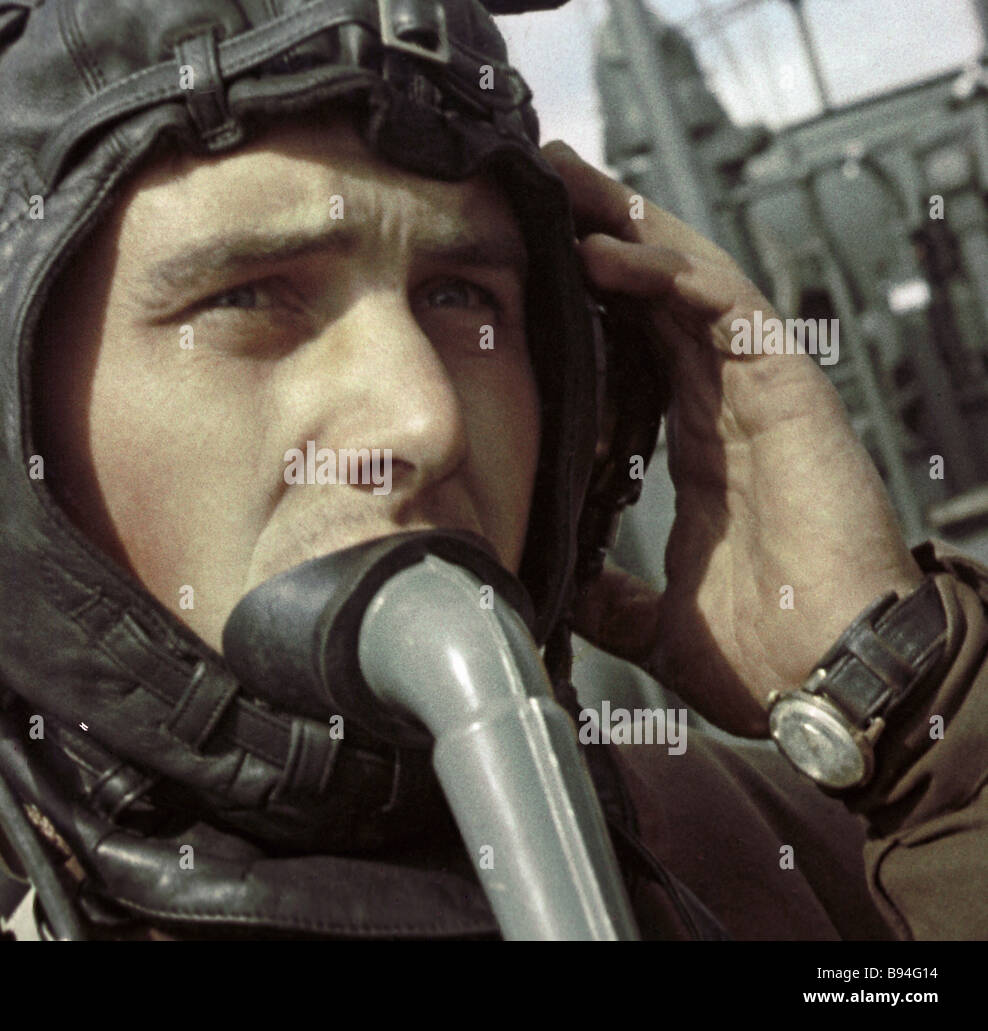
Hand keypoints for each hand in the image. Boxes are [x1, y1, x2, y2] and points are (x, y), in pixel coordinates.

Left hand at [540, 140, 924, 735]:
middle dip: (603, 230)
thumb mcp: (654, 618)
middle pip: (660, 291)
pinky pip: (727, 307)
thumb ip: (609, 593)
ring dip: (628, 227)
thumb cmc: (765, 653)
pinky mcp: (787, 389)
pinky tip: (605, 251)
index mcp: (702, 441)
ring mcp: (760, 389)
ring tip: (565, 182)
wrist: (832, 683)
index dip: (592, 296)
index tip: (529, 260)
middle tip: (541, 182)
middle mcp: (729, 401)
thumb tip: (560, 587)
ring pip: (691, 278)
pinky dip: (668, 272)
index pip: (640, 343)